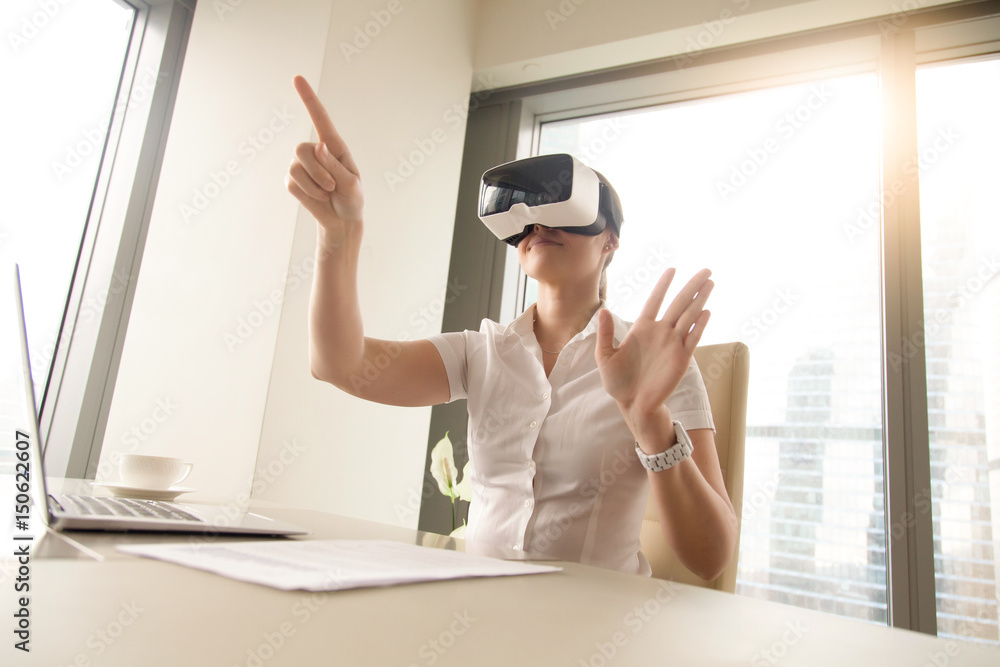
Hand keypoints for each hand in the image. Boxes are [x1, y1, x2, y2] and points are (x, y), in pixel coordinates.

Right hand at [285, 75, 363, 246]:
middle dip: (317, 171)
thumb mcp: (351, 184)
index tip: (297, 78)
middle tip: (332, 186)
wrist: (342, 221)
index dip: (308, 98)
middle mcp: (317, 152)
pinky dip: (306, 193)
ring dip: (314, 184)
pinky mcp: (294, 181)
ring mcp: (303, 166)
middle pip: (301, 148)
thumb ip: (335, 166)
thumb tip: (319, 147)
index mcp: (334, 147)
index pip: (320, 119)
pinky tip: (318, 198)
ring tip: (327, 193)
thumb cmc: (352, 199)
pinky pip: (292, 183)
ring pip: (296, 167)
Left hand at [595, 268, 712, 418]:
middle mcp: (660, 332)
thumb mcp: (605, 356)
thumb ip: (605, 333)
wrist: (632, 404)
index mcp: (642, 328)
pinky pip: (692, 338)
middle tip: (706, 270)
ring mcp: (672, 343)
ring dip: (700, 299)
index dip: (663, 285)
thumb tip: (603, 310)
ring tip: (710, 283)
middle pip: (678, 303)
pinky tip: (706, 311)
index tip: (672, 269)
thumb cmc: (617, 381)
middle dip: (691, 286)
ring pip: (689, 316)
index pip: (655, 301)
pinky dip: (699, 325)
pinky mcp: (681, 358)